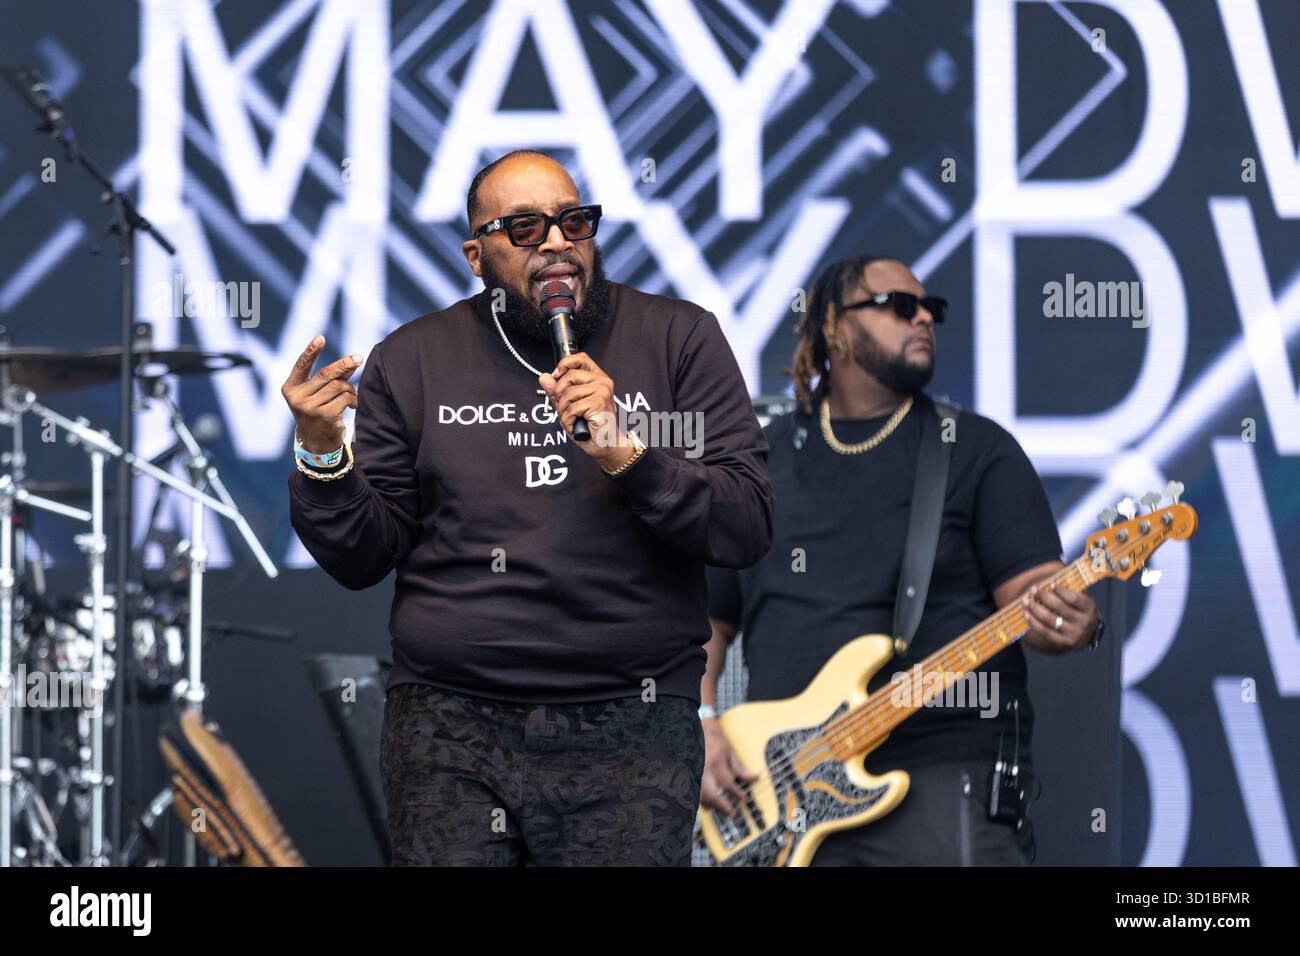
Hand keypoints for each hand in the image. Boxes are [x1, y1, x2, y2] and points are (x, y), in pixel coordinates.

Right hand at [281, 335, 362, 453]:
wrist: (316, 441)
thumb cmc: (317, 410)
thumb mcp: (317, 393)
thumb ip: (330, 377)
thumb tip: (350, 362)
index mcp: (291, 388)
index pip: (301, 365)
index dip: (311, 351)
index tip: (320, 338)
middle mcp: (297, 397)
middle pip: (326, 374)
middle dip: (344, 365)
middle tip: (358, 358)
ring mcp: (310, 408)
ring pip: (338, 386)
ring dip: (350, 388)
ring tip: (351, 395)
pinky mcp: (325, 416)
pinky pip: (345, 398)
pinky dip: (353, 399)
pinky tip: (352, 405)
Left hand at [537, 352, 633, 469]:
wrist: (606, 444)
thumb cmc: (590, 426)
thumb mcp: (568, 406)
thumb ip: (557, 391)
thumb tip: (544, 377)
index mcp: (597, 378)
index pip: (579, 358)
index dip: (564, 365)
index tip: (556, 376)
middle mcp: (602, 381)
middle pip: (569, 375)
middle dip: (559, 394)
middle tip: (565, 408)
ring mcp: (602, 391)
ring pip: (568, 393)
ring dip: (563, 410)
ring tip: (571, 419)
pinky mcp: (599, 403)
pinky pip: (572, 407)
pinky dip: (567, 420)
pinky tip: (574, 425)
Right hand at [699, 719, 758, 816]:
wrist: (696, 732)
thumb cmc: (715, 742)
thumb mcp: (730, 752)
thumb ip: (740, 768)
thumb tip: (755, 778)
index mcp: (716, 763)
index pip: (728, 783)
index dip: (737, 793)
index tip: (744, 798)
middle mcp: (704, 770)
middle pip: (712, 794)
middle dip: (722, 806)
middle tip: (732, 813)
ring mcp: (694, 774)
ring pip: (700, 796)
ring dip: (711, 806)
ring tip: (721, 811)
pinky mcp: (689, 776)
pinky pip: (693, 792)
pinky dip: (701, 801)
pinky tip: (708, 806)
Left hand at [1021, 580, 1099, 653]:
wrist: (1087, 633)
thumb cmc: (1079, 610)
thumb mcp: (1081, 598)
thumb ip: (1070, 589)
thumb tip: (1051, 580)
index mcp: (1089, 608)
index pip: (1073, 598)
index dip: (1060, 590)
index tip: (1050, 583)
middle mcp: (1084, 622)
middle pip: (1059, 607)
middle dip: (1044, 596)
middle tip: (1033, 589)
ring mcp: (1074, 634)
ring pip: (1050, 620)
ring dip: (1035, 608)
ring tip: (1026, 600)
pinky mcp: (1064, 642)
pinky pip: (1045, 631)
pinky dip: (1034, 622)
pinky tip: (1027, 614)